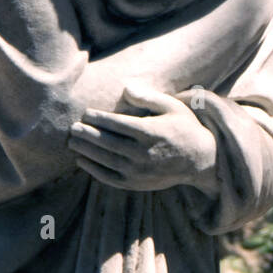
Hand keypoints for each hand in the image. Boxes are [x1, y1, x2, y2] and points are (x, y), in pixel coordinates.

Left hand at [67, 85, 219, 193]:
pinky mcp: (136, 183)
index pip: (116, 124)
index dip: (98, 117)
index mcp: (150, 132)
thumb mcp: (173, 106)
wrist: (200, 160)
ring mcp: (138, 171)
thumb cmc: (184, 128)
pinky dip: (93, 169)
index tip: (87, 112)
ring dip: (85, 150)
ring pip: (104, 160)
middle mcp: (142, 153)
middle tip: (73, 127)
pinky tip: (82, 160)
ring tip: (73, 141)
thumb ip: (148, 97)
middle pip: (106, 142)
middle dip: (86, 133)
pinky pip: (109, 177)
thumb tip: (125, 88)